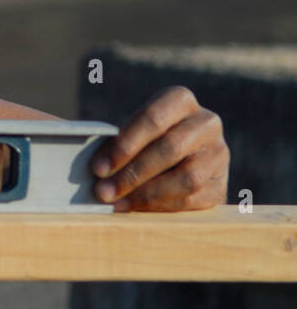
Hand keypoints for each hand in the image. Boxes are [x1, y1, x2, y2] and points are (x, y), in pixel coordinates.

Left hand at [90, 86, 227, 211]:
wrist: (177, 160)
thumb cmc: (141, 140)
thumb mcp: (129, 130)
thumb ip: (111, 139)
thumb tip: (87, 157)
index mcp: (180, 100)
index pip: (154, 118)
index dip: (125, 144)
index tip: (98, 168)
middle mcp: (207, 123)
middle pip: (170, 148)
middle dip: (132, 173)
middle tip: (103, 191)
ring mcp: (219, 154)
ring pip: (187, 177)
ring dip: (146, 193)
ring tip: (116, 202)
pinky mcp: (221, 184)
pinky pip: (193, 199)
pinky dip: (160, 206)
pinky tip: (134, 208)